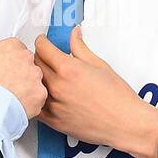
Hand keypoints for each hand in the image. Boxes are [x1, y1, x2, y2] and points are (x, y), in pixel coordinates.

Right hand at [0, 38, 47, 118]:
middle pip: (28, 63)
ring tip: (11, 97)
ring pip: (35, 80)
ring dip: (27, 87)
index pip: (17, 48)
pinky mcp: (40, 93)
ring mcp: (35, 76)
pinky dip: (30, 102)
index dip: (12, 61)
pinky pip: (38, 97)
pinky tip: (17, 105)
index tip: (7, 68)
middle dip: (21, 73)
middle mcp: (26, 58)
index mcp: (11, 46)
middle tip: (8, 84)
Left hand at [35, 26, 157, 157]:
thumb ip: (81, 48)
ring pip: (33, 85)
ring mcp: (53, 105)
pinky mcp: (53, 121)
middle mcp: (58, 87)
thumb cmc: (117, 97)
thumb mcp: (99, 65)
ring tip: (44, 76)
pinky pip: (35, 106)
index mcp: (68, 70)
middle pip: (34, 65)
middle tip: (45, 56)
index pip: (42, 48)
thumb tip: (74, 34)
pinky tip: (44, 94)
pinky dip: (37, 97)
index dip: (41, 41)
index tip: (43, 41)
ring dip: (35, 78)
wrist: (124, 123)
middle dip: (38, 56)